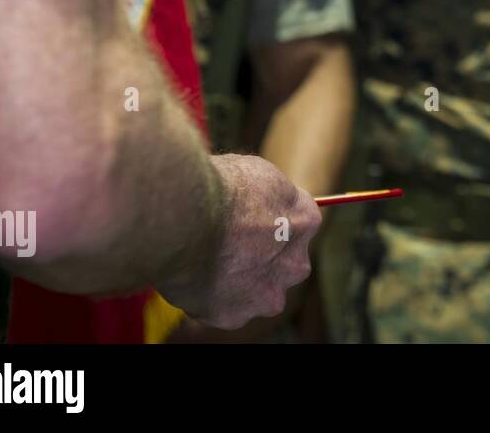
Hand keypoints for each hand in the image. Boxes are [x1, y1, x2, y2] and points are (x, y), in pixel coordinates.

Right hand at [162, 154, 321, 330]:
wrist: (184, 217)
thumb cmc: (217, 188)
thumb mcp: (257, 173)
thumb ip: (269, 197)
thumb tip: (263, 199)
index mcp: (305, 222)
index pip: (298, 226)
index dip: (272, 223)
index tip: (252, 222)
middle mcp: (295, 264)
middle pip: (283, 265)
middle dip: (262, 260)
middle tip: (228, 247)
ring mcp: (265, 294)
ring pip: (255, 294)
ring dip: (237, 284)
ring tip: (205, 263)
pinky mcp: (233, 315)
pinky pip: (222, 309)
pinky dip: (207, 298)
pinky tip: (191, 277)